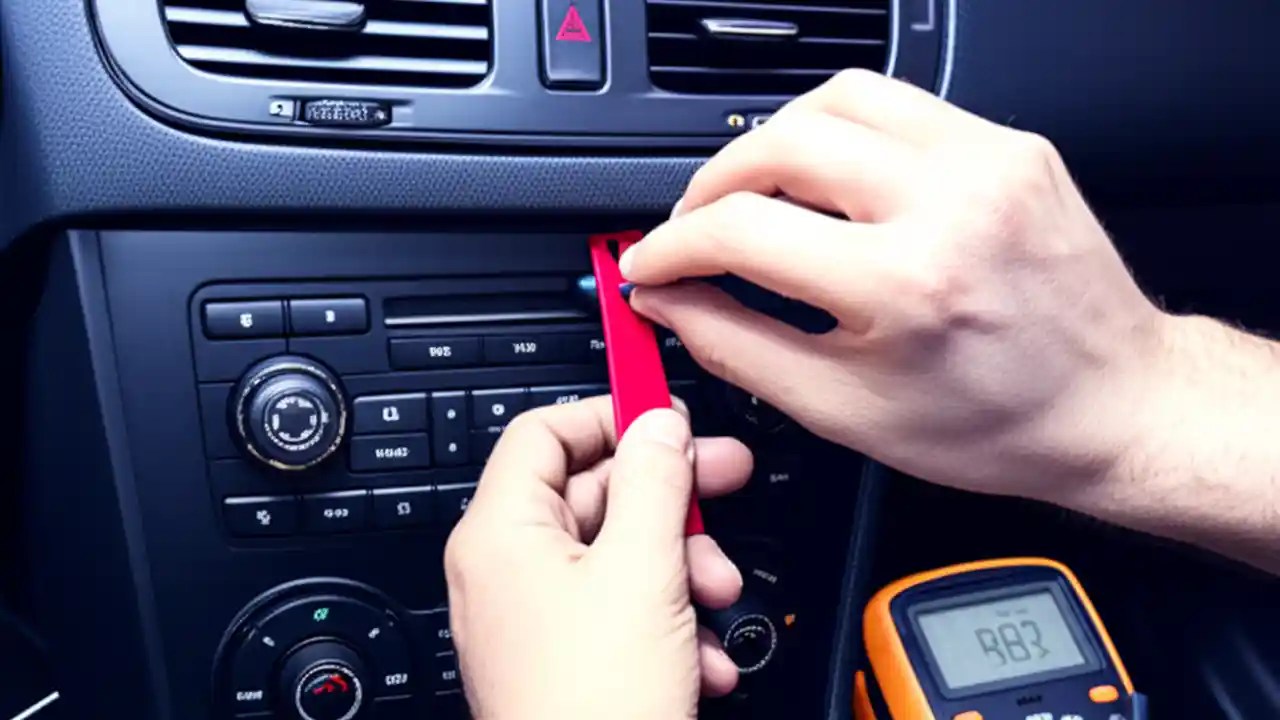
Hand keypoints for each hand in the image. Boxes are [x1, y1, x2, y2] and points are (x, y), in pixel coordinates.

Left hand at [444, 398, 753, 719]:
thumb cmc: (591, 709)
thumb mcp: (642, 572)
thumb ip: (653, 483)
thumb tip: (658, 424)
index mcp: (502, 535)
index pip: (544, 432)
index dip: (609, 414)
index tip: (666, 413)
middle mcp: (507, 573)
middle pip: (593, 494)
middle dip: (669, 499)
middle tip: (723, 480)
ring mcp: (534, 621)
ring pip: (618, 556)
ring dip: (681, 566)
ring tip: (715, 594)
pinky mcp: (566, 663)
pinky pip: (621, 612)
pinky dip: (669, 621)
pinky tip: (702, 656)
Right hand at [621, 69, 1168, 500]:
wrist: (1113, 403)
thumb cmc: (998, 423)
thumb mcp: (846, 411)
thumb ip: (737, 347)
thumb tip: (669, 302)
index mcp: (905, 283)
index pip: (741, 229)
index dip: (672, 246)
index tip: (651, 264)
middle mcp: (948, 202)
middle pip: (777, 144)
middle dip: (707, 186)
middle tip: (690, 230)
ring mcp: (986, 160)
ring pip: (833, 100)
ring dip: (769, 143)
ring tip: (751, 195)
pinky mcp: (1006, 144)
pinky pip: (895, 104)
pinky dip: (837, 133)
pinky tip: (824, 179)